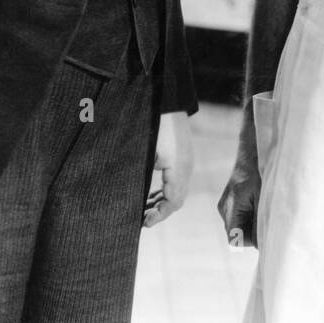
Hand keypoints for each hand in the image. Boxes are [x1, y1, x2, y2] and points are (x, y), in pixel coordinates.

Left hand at [144, 111, 193, 227]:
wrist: (166, 100)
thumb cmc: (152, 124)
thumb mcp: (146, 153)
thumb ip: (144, 176)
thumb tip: (137, 200)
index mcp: (179, 167)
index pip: (174, 202)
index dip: (159, 215)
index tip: (143, 222)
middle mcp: (186, 167)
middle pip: (177, 200)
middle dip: (159, 212)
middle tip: (141, 220)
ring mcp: (186, 161)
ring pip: (177, 192)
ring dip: (161, 203)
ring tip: (143, 212)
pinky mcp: (181, 157)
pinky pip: (176, 181)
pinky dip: (164, 192)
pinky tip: (151, 196)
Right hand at [216, 152, 260, 248]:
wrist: (252, 152)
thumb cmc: (261, 171)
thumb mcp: (264, 196)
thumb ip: (262, 220)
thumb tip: (262, 244)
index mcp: (232, 205)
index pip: (234, 239)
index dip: (250, 241)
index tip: (264, 234)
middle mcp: (224, 207)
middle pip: (235, 234)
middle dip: (251, 233)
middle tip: (267, 220)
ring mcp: (224, 204)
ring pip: (236, 226)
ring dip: (250, 224)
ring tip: (263, 210)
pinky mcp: (227, 201)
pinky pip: (236, 217)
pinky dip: (248, 217)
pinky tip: (258, 205)